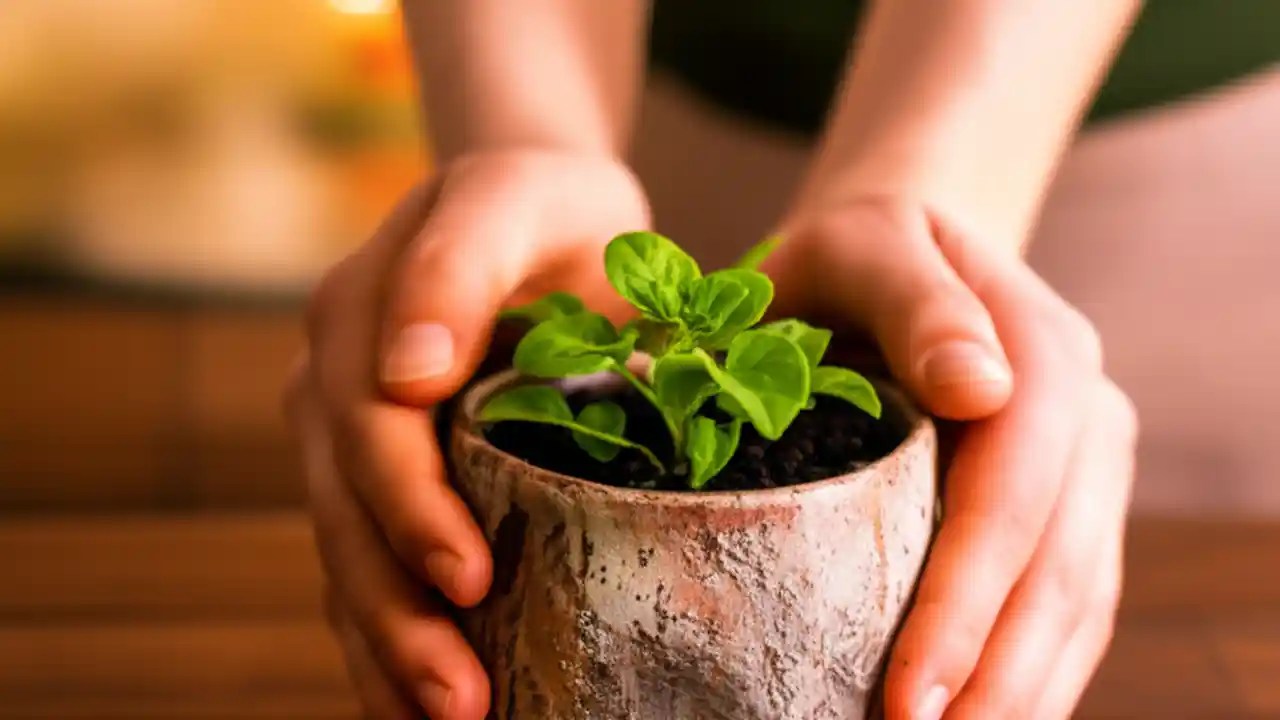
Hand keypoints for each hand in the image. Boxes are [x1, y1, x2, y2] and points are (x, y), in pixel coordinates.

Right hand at [285, 150, 649, 719]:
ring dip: (386, 651)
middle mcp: (334, 383)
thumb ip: (458, 264)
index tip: (467, 579)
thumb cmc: (544, 207)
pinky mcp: (374, 479)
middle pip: (345, 514)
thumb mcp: (517, 199)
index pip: (370, 430)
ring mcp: (344, 438)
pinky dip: (385, 643)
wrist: (530, 211)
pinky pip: (365, 566)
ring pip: (346, 557)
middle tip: (462, 700)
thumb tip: (406, 373)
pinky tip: (417, 708)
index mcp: (357, 315)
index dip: (410, 509)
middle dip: (397, 613)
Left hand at [767, 197, 1136, 718]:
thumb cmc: (857, 254)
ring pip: (1075, 603)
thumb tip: (978, 388)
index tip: (908, 696)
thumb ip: (916, 303)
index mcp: (1043, 350)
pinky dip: (1032, 672)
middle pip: (1057, 570)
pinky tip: (989, 716)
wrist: (899, 249)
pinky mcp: (1070, 505)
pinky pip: (1069, 602)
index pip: (1013, 498)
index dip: (964, 604)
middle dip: (993, 677)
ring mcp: (1087, 466)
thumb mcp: (866, 246)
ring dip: (1021, 693)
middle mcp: (1087, 416)